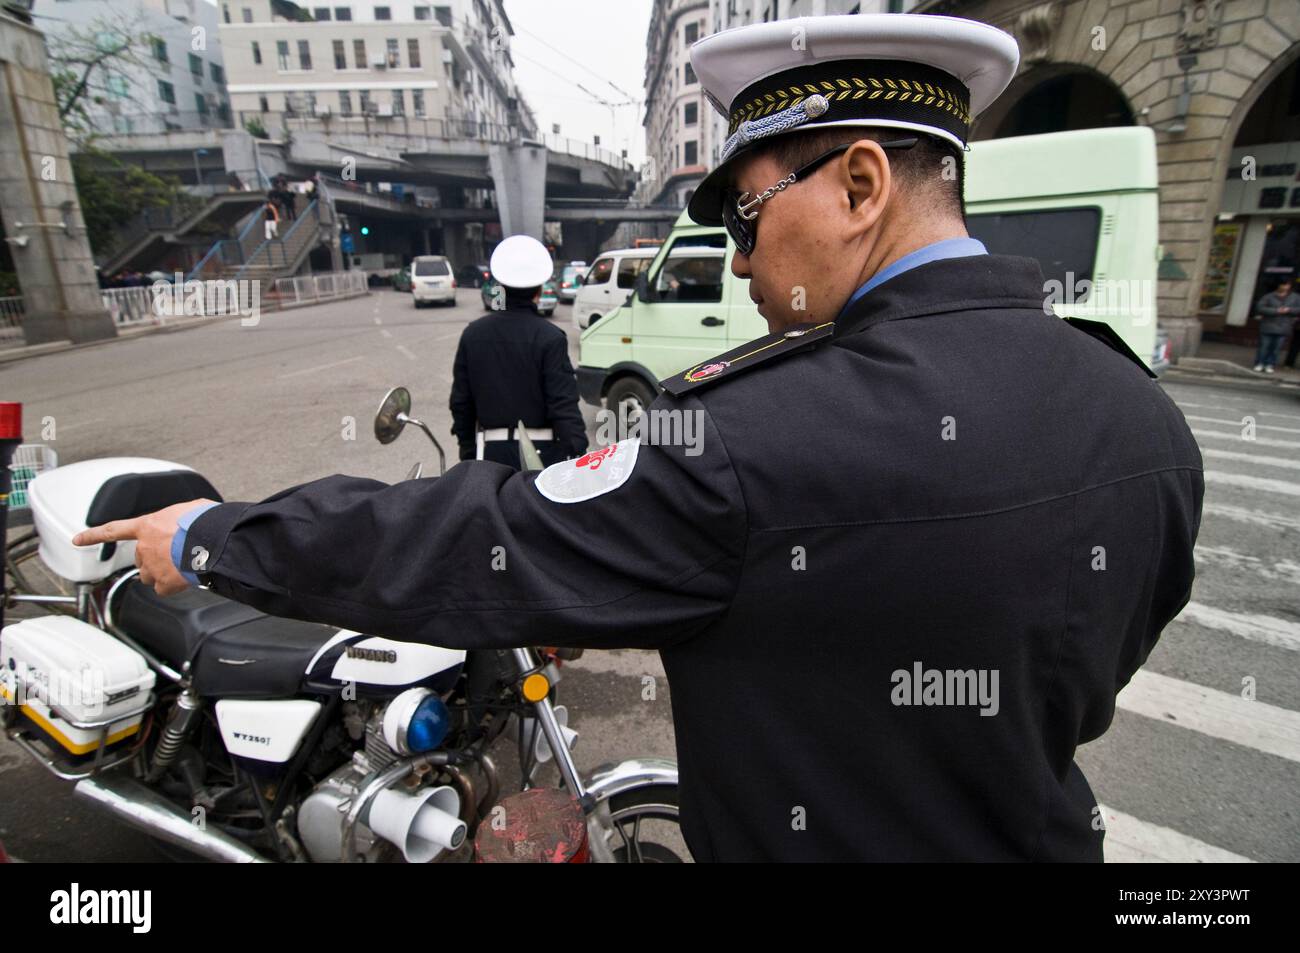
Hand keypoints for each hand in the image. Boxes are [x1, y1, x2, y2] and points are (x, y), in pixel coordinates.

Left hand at [72, 499, 215, 595]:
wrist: (214, 540)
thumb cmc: (205, 522)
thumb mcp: (190, 508)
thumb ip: (180, 516)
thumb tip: (189, 518)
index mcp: (148, 525)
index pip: (113, 530)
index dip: (93, 536)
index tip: (77, 540)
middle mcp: (145, 547)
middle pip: (140, 559)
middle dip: (153, 559)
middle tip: (174, 555)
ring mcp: (153, 566)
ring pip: (149, 576)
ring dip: (161, 573)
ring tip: (180, 567)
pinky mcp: (165, 582)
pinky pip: (164, 589)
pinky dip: (173, 586)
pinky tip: (185, 578)